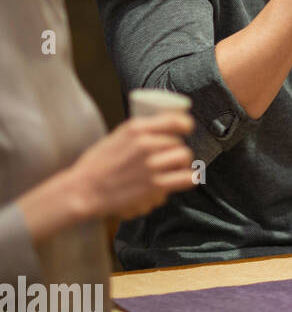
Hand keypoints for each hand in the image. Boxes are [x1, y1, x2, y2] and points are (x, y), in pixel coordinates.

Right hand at [69, 113, 197, 219]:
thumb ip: (138, 133)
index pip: (175, 120)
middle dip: (175, 151)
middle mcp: (146, 144)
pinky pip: (187, 178)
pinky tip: (181, 180)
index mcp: (135, 128)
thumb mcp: (115, 137)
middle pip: (179, 142)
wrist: (82, 191)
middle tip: (166, 159)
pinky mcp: (156, 185)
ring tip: (171, 169)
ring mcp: (152, 165)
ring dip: (181, 164)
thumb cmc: (95, 167)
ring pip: (185, 157)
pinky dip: (187, 179)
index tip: (186, 129)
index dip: (185, 125)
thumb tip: (161, 131)